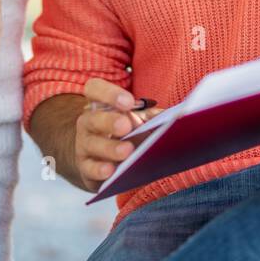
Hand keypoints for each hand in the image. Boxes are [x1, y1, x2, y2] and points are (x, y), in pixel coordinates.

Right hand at [74, 77, 164, 191]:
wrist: (101, 159)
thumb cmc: (124, 134)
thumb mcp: (138, 120)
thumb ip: (152, 116)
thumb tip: (175, 117)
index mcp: (101, 104)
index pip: (94, 89)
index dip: (109, 93)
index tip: (128, 102)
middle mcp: (88, 122)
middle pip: (92, 118)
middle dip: (109, 121)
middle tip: (126, 126)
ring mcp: (84, 144)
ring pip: (91, 144)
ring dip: (109, 148)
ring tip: (126, 151)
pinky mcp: (85, 167)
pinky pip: (89, 168)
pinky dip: (99, 170)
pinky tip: (111, 171)